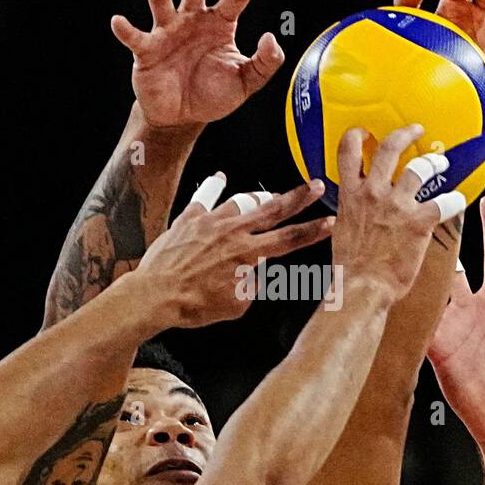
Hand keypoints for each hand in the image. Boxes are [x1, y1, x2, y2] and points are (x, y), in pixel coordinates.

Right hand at [111, 0, 283, 128]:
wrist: (182, 117)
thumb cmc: (213, 95)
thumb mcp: (245, 82)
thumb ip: (264, 63)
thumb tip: (270, 38)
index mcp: (219, 24)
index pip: (234, 0)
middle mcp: (192, 20)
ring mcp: (167, 32)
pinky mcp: (147, 50)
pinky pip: (135, 37)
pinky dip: (126, 30)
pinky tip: (118, 21)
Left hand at [137, 177, 331, 326]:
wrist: (154, 295)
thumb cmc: (193, 305)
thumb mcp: (235, 306)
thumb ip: (252, 285)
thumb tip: (258, 272)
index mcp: (248, 255)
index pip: (290, 239)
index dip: (313, 231)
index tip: (330, 221)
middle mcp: (233, 232)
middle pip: (273, 210)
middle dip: (298, 197)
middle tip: (315, 185)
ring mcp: (210, 221)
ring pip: (242, 201)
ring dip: (258, 197)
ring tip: (269, 196)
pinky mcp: (189, 218)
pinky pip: (205, 197)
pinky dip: (214, 187)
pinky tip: (220, 178)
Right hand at [330, 126, 464, 304]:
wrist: (361, 288)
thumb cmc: (350, 269)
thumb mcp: (341, 232)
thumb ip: (351, 214)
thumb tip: (352, 214)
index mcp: (351, 195)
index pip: (348, 152)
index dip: (357, 136)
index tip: (364, 132)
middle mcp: (373, 193)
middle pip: (389, 148)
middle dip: (405, 134)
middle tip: (416, 130)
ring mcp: (396, 205)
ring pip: (419, 167)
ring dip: (433, 161)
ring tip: (441, 162)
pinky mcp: (418, 221)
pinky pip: (444, 202)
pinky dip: (455, 200)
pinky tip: (459, 200)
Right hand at [428, 197, 484, 440]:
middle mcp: (473, 310)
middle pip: (455, 266)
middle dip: (443, 241)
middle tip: (429, 213)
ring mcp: (452, 327)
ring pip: (432, 289)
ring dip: (420, 269)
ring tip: (406, 243)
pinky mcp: (435, 347)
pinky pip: (419, 322)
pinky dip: (408, 308)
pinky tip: (396, 289)